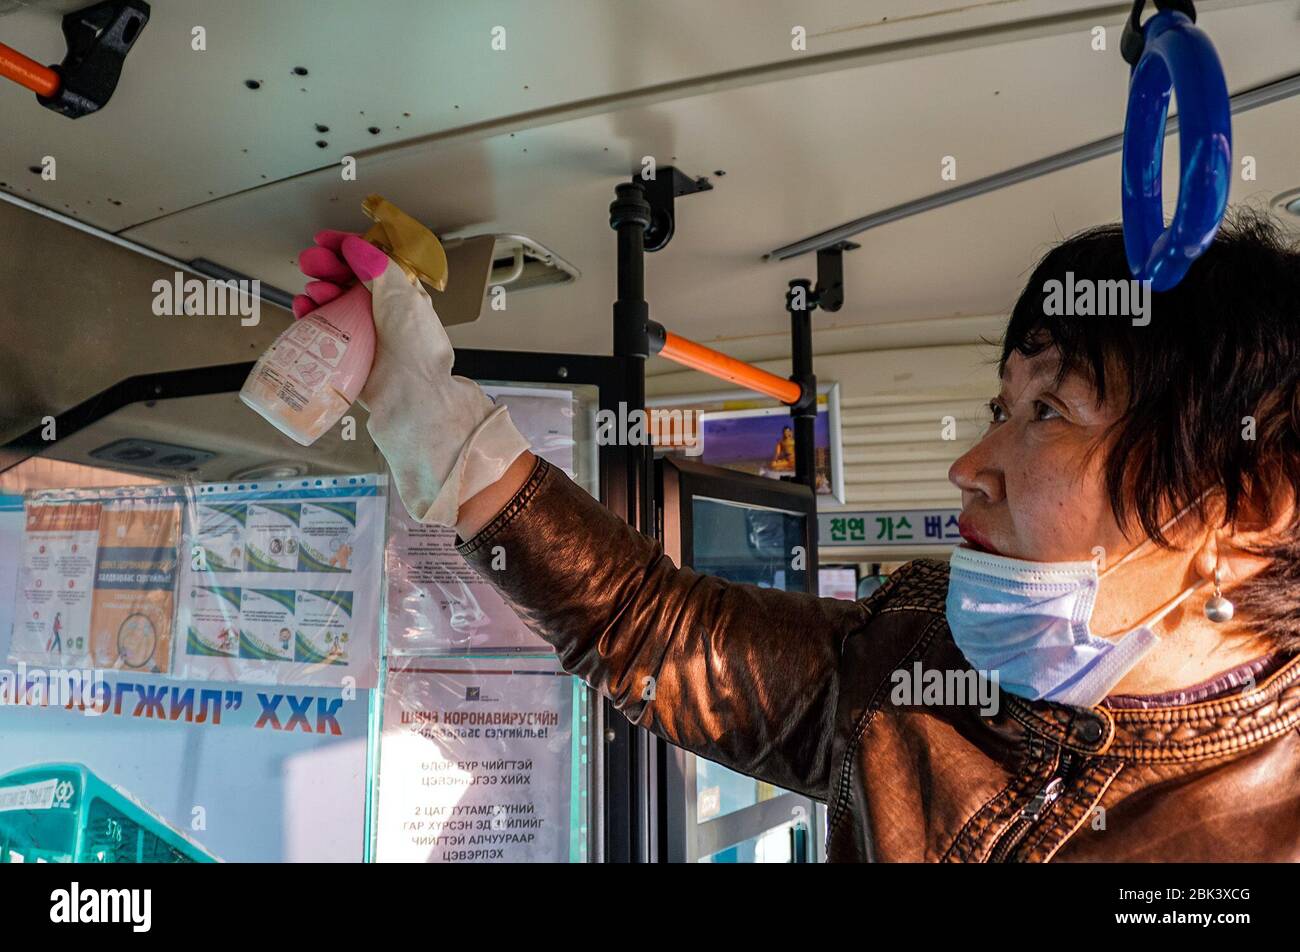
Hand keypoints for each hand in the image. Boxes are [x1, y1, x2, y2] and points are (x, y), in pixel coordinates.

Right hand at [293, 230, 531, 527]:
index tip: (325, 240)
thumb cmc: (415, 353)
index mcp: (406, 300)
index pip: (373, 264)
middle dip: (327, 267)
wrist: (412, 403)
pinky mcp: (352, 361)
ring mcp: (369, 340)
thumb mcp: (402, 298)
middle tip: (310, 262)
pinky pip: (327, 335)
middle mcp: (387, 318)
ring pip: (335, 307)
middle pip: (350, 283)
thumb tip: (357, 248)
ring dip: (319, 292)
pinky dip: (313, 320)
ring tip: (310, 291)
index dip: (348, 248)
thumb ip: (378, 269)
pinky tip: (304, 311)